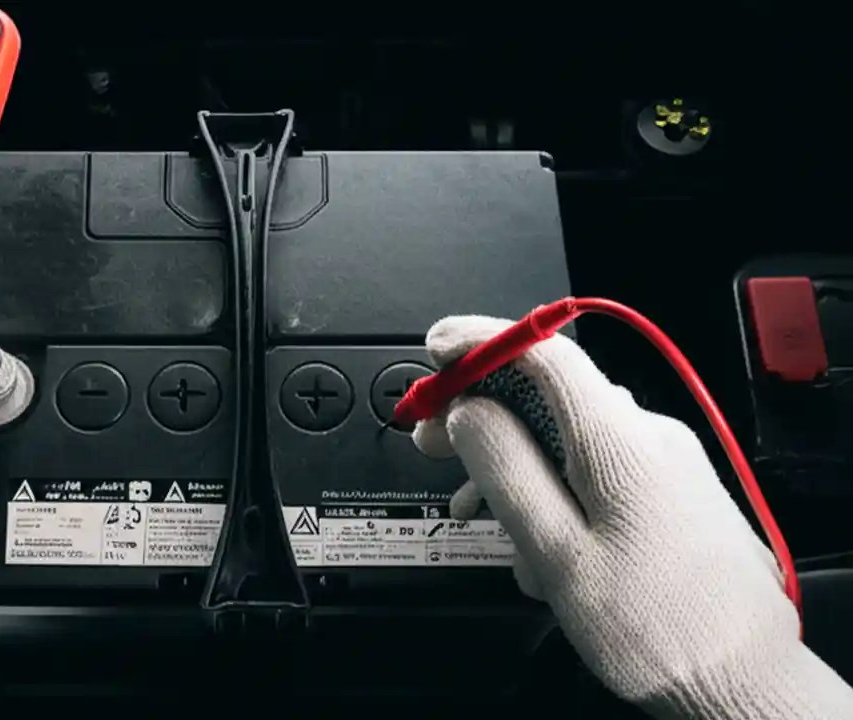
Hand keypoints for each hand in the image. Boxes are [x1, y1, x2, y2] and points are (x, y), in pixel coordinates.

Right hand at [414, 316, 852, 718]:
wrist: (742, 681)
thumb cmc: (658, 627)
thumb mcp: (559, 552)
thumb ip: (506, 471)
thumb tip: (469, 411)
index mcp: (622, 441)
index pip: (544, 352)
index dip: (481, 341)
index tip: (435, 351)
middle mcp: (649, 437)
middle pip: (548, 395)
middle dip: (481, 413)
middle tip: (428, 438)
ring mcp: (664, 464)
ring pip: (566, 438)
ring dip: (511, 463)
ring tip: (474, 508)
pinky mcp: (668, 493)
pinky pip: (593, 469)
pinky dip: (549, 489)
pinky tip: (529, 538)